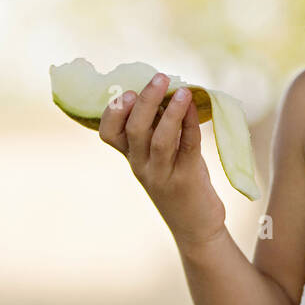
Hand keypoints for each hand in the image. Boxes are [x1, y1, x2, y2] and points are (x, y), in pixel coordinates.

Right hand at [99, 71, 226, 251]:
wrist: (195, 226)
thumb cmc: (179, 182)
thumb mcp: (162, 156)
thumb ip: (159, 129)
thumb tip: (166, 90)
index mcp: (131, 156)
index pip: (108, 133)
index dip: (113, 111)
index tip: (126, 91)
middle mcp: (141, 165)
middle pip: (134, 130)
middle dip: (145, 101)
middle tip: (159, 77)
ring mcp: (162, 174)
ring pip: (159, 139)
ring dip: (170, 111)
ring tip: (182, 90)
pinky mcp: (185, 179)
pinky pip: (187, 147)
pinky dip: (190, 125)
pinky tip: (196, 108)